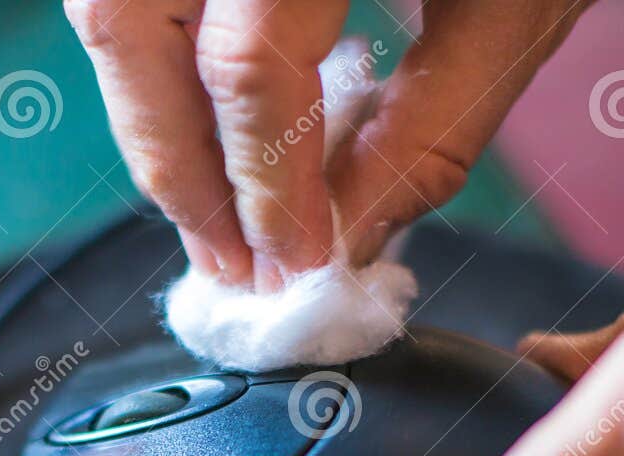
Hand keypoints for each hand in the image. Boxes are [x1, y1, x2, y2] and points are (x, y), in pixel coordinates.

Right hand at [65, 0, 592, 289]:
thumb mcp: (512, 7)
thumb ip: (426, 132)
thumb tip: (346, 241)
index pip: (247, 63)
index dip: (263, 182)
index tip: (290, 262)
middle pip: (128, 28)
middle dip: (176, 163)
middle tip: (227, 261)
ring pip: (111, 9)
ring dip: (157, 123)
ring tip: (214, 218)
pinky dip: (166, 70)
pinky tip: (215, 137)